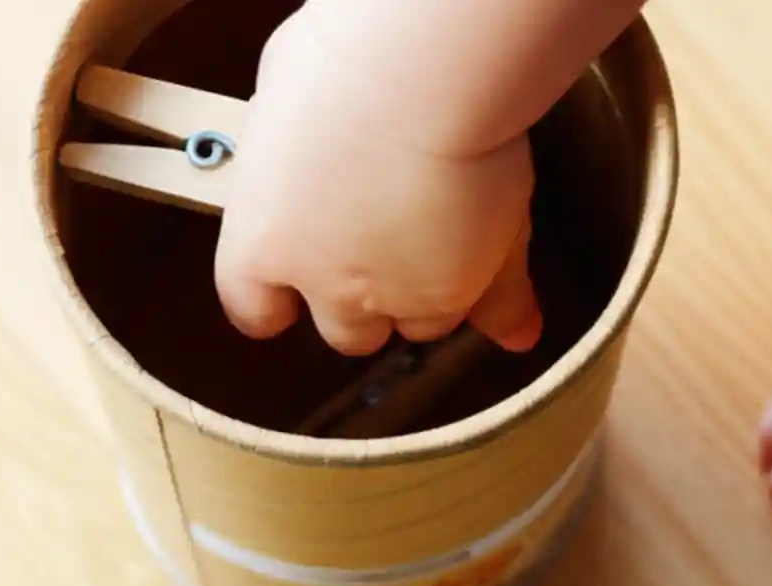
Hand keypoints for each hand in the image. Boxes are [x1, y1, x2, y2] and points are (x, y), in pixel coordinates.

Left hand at [214, 11, 542, 355]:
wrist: (417, 78)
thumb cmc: (338, 69)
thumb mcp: (281, 106)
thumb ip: (291, 154)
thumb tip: (303, 146)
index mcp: (262, 246)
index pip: (255, 309)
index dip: (276, 300)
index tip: (287, 292)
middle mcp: (327, 286)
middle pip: (345, 330)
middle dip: (361, 302)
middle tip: (379, 252)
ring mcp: (402, 292)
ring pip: (420, 323)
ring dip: (430, 295)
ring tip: (448, 244)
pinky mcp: (471, 282)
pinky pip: (494, 312)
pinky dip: (506, 314)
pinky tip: (515, 324)